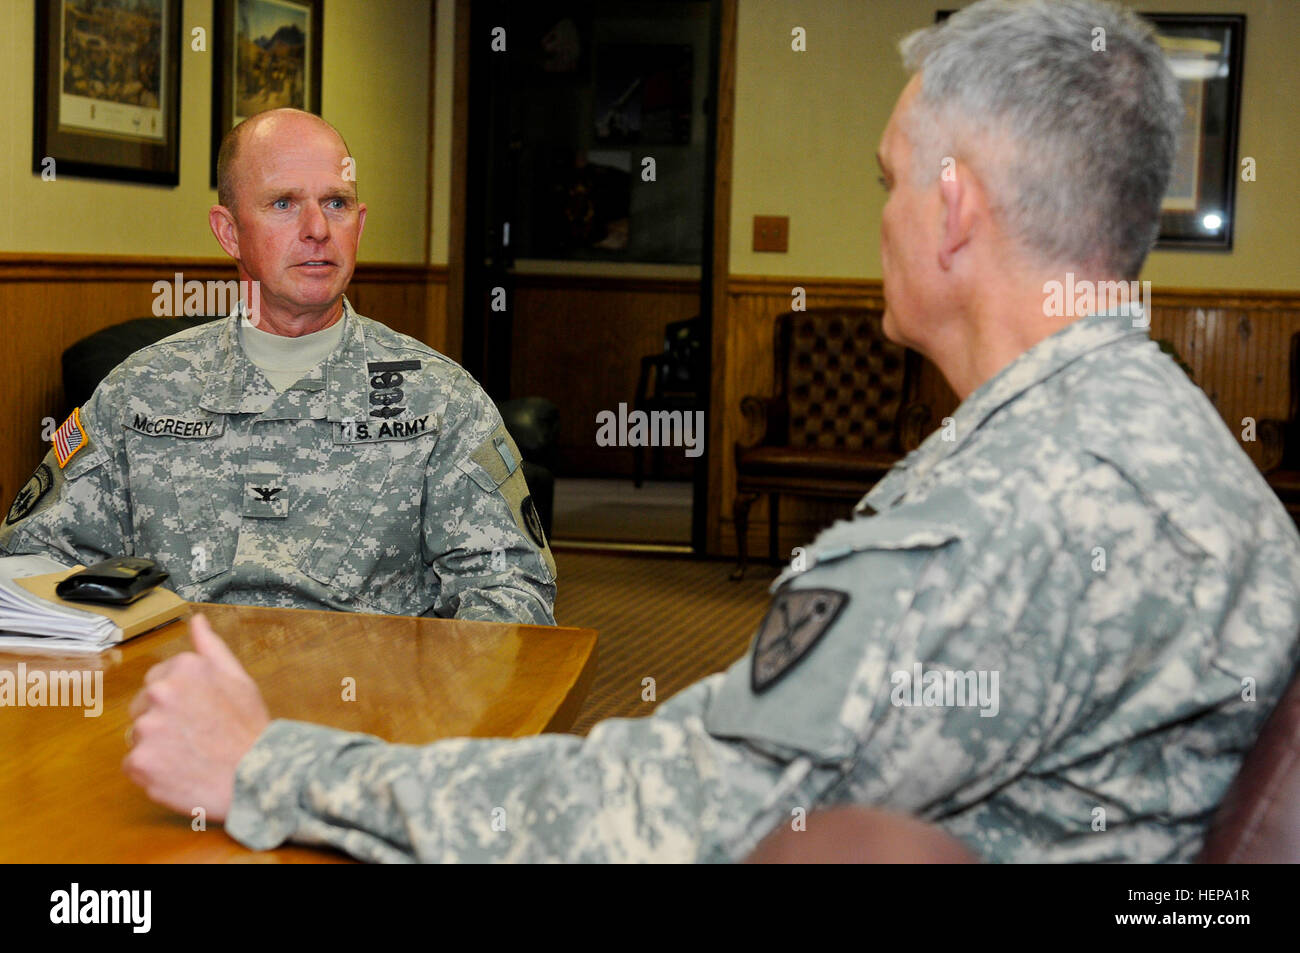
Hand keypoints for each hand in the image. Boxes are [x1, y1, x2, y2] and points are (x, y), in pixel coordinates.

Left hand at [122, 613, 270, 821]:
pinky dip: (151, 771)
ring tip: (189, 754)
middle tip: (195, 735)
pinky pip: (134, 765)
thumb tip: (196, 621)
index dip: (178, 700)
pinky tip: (178, 771)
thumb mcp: (238, 678)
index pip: (157, 680)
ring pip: (137, 736)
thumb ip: (210, 647)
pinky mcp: (139, 761)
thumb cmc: (249, 729)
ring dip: (156, 746)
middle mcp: (161, 692)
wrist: (256, 777)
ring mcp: (147, 728)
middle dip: (161, 720)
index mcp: (184, 668)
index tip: (197, 713)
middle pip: (142, 707)